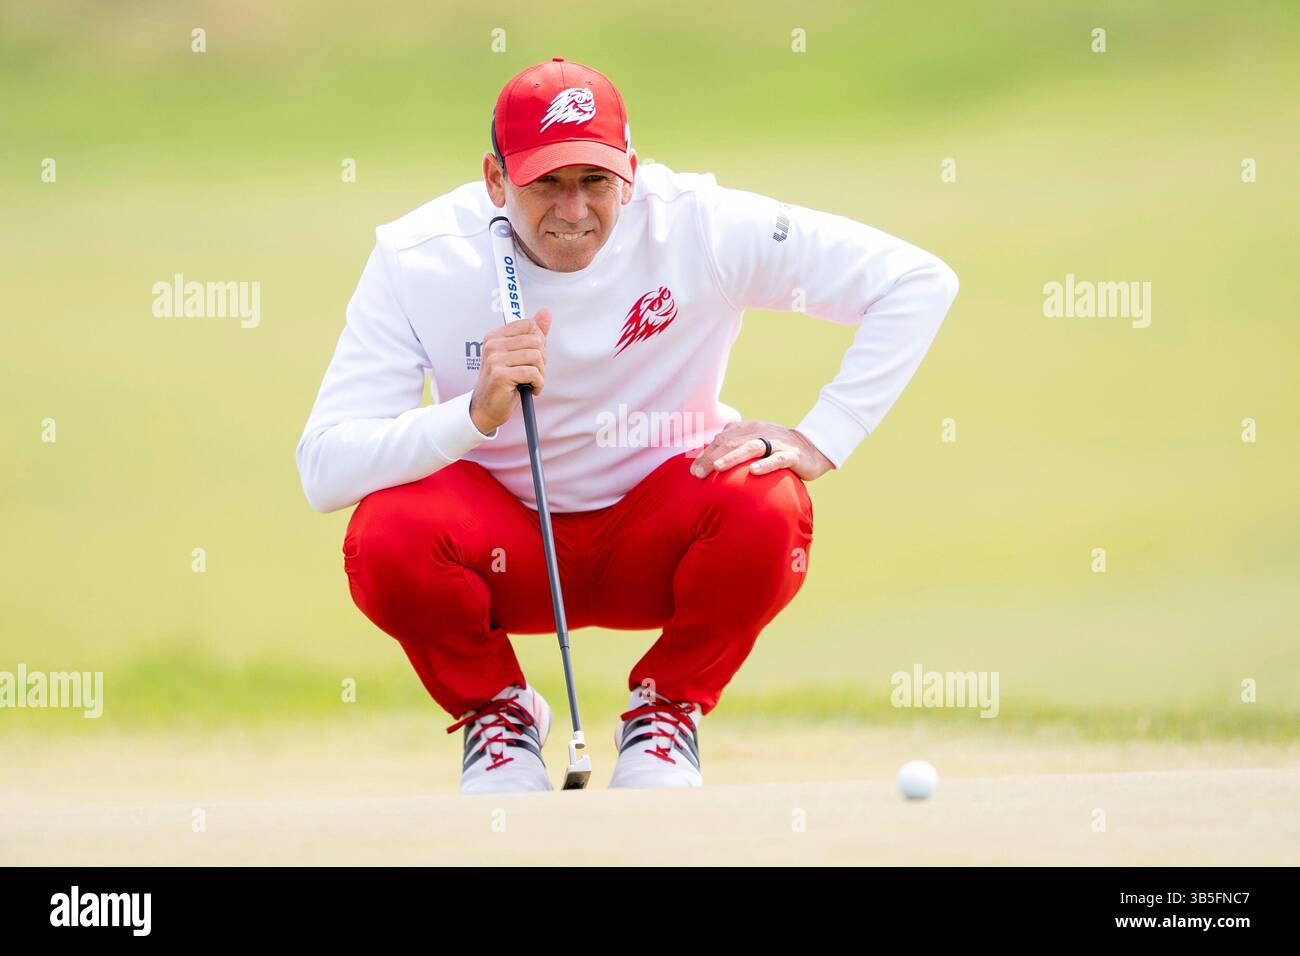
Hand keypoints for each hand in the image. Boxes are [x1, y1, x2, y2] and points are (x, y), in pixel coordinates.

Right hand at [469, 308, 551, 434]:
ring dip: (540, 373)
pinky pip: (533, 373)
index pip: (530, 325)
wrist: (487, 408)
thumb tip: (546, 312)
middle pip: (536, 341)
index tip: (534, 357)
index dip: (539, 342)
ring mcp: (494, 359)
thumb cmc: (505, 382)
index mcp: (495, 336)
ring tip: (532, 382)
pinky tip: (531, 389)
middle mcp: (492, 344)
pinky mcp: (500, 375)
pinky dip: (538, 384)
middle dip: (542, 360)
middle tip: (534, 373)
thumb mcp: (519, 355)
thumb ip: (533, 334)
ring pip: (536, 357)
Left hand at [688, 420, 834, 480]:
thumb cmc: (775, 449)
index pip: (722, 439)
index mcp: (748, 428)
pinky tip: (754, 471)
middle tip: (698, 474)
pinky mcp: (792, 455)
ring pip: (752, 447)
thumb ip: (733, 447)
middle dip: (712, 457)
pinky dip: (766, 464)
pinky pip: (778, 459)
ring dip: (733, 457)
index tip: (693, 470)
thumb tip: (705, 462)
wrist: (812, 448)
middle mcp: (760, 432)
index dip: (706, 453)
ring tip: (718, 467)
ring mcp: (776, 443)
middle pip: (732, 442)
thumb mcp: (753, 444)